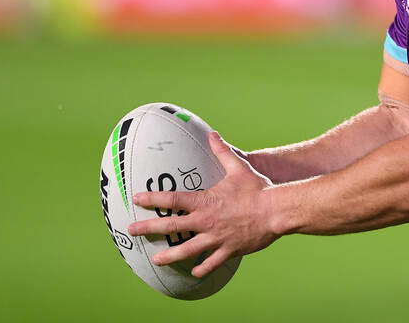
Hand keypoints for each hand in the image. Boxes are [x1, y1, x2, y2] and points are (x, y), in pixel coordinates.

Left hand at [129, 130, 279, 276]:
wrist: (276, 211)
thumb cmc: (257, 189)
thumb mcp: (239, 167)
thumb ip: (222, 152)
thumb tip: (212, 134)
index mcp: (205, 202)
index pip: (172, 200)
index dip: (152, 198)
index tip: (136, 199)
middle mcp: (206, 222)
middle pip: (171, 227)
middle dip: (149, 228)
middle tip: (132, 231)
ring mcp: (216, 238)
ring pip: (186, 250)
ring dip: (169, 256)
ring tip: (155, 260)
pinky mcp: (229, 250)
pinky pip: (211, 262)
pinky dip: (202, 268)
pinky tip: (194, 272)